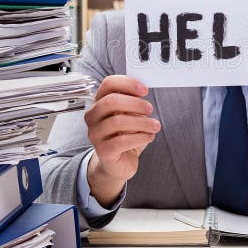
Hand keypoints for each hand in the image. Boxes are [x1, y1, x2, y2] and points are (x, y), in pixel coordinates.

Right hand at [84, 75, 159, 206]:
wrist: (118, 164)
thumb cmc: (125, 136)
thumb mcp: (129, 115)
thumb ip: (133, 103)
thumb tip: (143, 91)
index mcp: (99, 102)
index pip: (108, 84)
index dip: (128, 83)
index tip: (144, 90)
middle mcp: (93, 116)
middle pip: (111, 101)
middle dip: (135, 104)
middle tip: (149, 109)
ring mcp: (95, 134)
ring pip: (118, 121)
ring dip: (142, 122)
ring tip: (154, 126)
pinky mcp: (103, 151)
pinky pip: (122, 141)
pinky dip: (140, 137)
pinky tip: (149, 137)